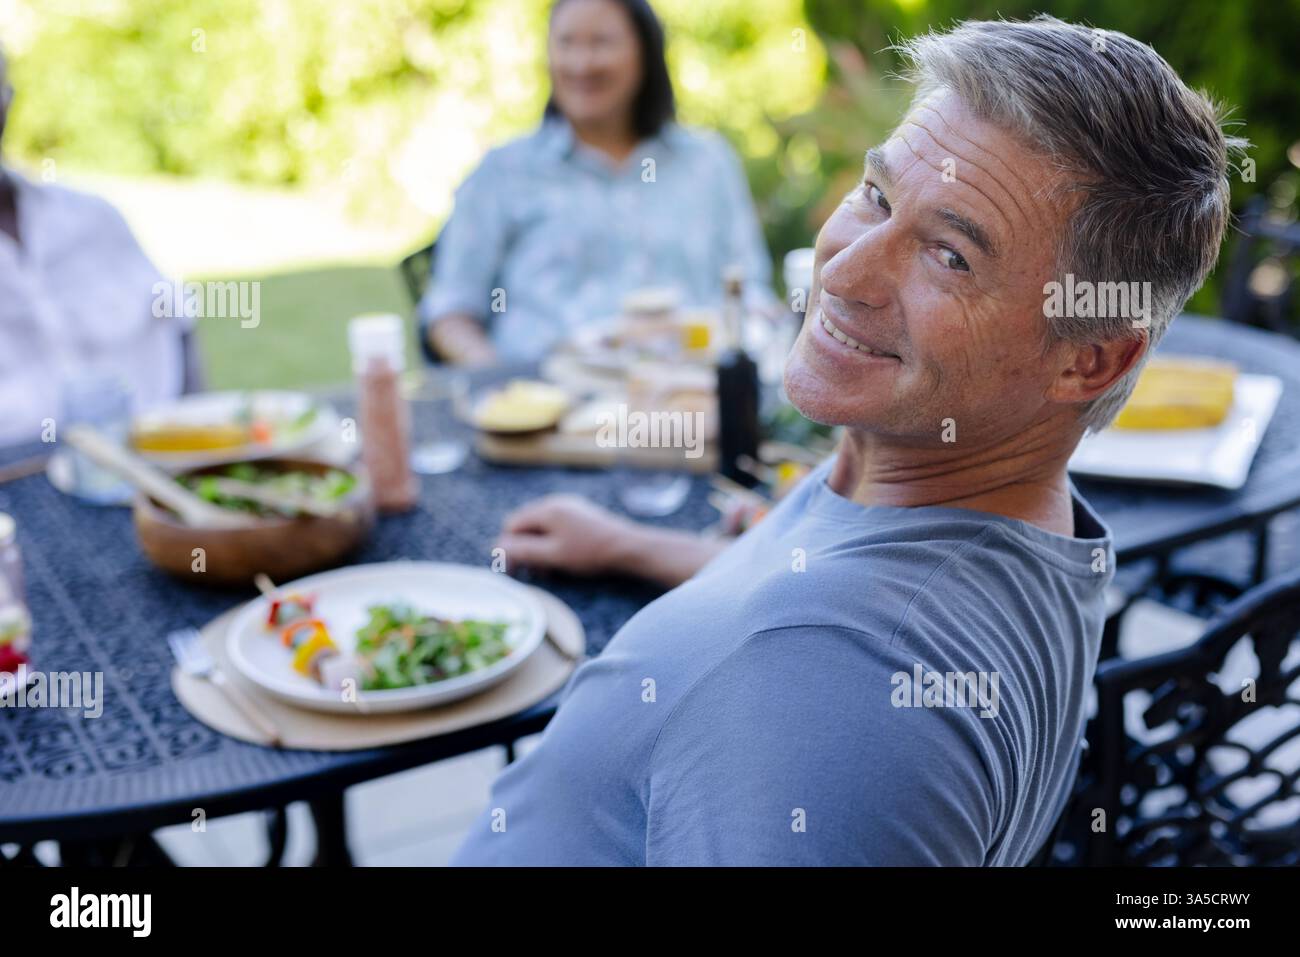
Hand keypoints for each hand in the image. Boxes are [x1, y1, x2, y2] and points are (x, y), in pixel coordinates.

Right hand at [496, 494, 636, 576]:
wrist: (629, 548)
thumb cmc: (590, 552)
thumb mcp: (552, 555)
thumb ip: (523, 550)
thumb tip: (496, 547)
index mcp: (547, 509)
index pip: (512, 525)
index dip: (508, 547)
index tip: (513, 570)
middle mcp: (557, 502)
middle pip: (527, 525)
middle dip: (525, 549)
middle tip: (534, 572)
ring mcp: (570, 507)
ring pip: (542, 528)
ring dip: (539, 548)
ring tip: (548, 570)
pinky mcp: (581, 515)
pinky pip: (557, 527)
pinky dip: (553, 543)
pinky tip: (562, 560)